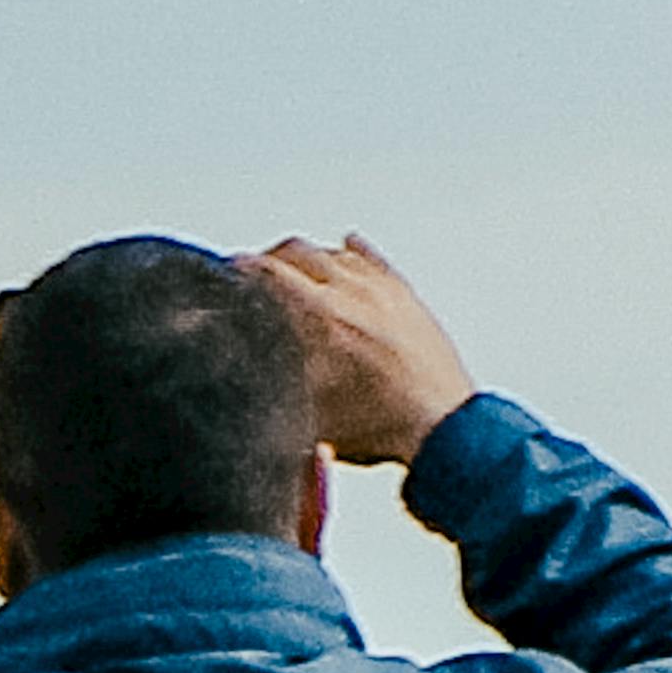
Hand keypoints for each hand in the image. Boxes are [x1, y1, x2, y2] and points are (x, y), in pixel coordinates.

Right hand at [252, 238, 472, 467]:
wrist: (440, 425)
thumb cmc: (379, 427)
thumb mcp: (307, 412)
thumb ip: (276, 380)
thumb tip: (251, 364)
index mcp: (321, 318)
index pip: (268, 273)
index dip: (242, 270)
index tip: (230, 272)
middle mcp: (350, 293)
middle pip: (297, 252)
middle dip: (270, 259)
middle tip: (256, 271)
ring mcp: (381, 289)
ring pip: (333, 252)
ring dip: (308, 257)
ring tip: (294, 269)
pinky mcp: (405, 294)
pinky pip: (373, 258)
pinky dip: (353, 251)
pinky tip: (346, 246)